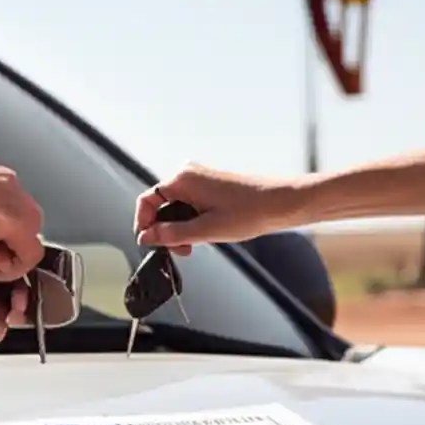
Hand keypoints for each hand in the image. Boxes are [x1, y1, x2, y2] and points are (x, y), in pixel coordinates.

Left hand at [0, 232, 31, 344]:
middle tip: (20, 291)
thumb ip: (9, 235)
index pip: (23, 265)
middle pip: (20, 291)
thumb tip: (30, 251)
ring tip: (10, 305)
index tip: (24, 268)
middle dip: (25, 294)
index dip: (28, 269)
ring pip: (9, 313)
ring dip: (15, 312)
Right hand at [134, 163, 309, 254]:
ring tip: (193, 245)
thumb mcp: (206, 230)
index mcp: (183, 179)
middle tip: (178, 250)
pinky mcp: (210, 185)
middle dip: (164, 229)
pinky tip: (204, 234)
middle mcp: (188, 174)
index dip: (143, 224)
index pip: (147, 201)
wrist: (281, 203)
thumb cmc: (250, 213)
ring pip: (175, 206)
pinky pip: (189, 204)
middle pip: (160, 204)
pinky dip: (191, 221)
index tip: (149, 243)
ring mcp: (200, 178)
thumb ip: (172, 234)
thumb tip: (147, 237)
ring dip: (178, 228)